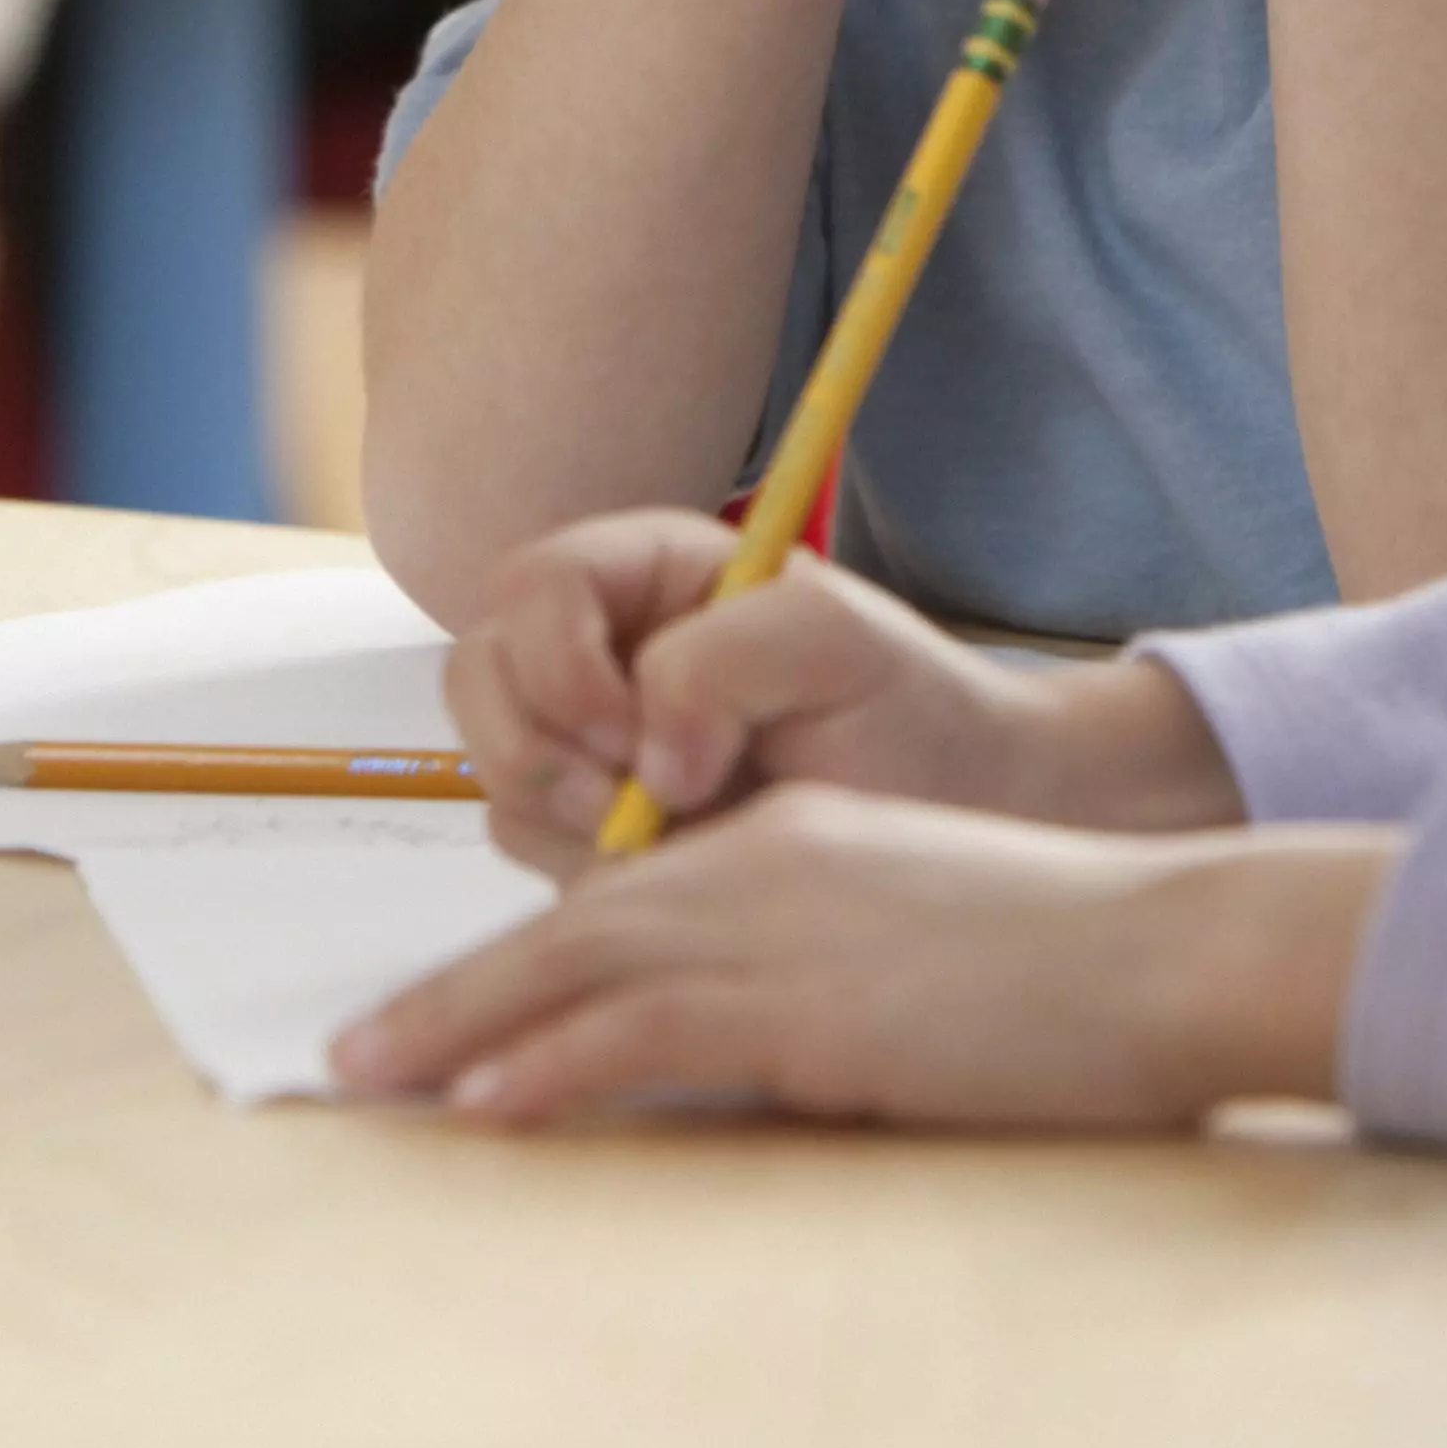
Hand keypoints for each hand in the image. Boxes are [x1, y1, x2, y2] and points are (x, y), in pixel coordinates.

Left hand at [334, 784, 1396, 1127]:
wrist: (1162, 947)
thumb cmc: (1064, 964)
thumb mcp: (910, 941)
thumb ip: (816, 971)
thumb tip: (748, 1049)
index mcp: (784, 848)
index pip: (617, 900)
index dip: (517, 962)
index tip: (443, 1016)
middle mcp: (758, 868)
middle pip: (566, 926)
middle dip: (449, 994)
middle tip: (357, 1050)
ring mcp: (779, 929)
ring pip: (575, 968)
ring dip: (461, 1028)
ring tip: (375, 1078)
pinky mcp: (807, 1000)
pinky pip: (642, 1027)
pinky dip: (551, 1062)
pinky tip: (488, 1100)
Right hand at [448, 509, 1245, 878]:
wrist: (968, 814)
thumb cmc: (914, 711)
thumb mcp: (839, 643)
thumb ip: (725, 658)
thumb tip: (647, 754)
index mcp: (649, 575)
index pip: (532, 585)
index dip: (558, 660)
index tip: (635, 729)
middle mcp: (602, 652)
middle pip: (478, 677)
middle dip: (540, 749)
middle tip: (637, 803)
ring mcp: (592, 748)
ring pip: (499, 776)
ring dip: (568, 819)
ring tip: (685, 835)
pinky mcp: (598, 834)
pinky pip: (536, 853)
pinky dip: (588, 872)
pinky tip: (680, 869)